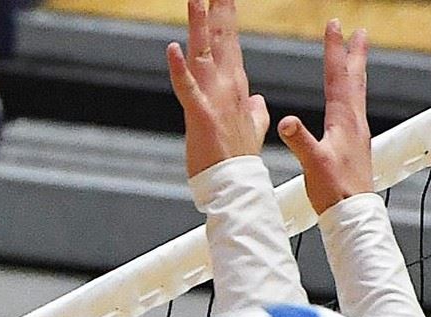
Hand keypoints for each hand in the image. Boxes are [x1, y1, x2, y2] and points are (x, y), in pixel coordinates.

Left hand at [165, 0, 268, 177]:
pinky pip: (186, 88)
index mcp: (237, 88)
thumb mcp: (252, 129)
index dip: (227, 17)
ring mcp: (215, 99)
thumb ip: (255, 112)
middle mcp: (228, 87)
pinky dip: (179, 68)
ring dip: (199, 25)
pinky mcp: (200, 115)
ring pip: (204, 54)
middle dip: (219, 8)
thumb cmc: (239, 159)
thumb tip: (258, 101)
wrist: (236, 185)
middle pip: (222, 38)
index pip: (231, 43)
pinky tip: (172, 48)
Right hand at [277, 22, 374, 215]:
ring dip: (356, 71)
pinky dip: (351, 94)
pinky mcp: (355, 144)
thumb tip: (286, 121)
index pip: (338, 76)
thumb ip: (299, 141)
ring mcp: (357, 132)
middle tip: (359, 31)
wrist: (353, 213)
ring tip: (356, 57)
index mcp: (343, 120)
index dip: (334, 50)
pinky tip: (348, 101)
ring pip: (357, 92)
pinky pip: (354, 109)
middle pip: (355, 78)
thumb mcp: (313, 163)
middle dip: (354, 53)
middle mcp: (354, 122)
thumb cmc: (335, 190)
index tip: (334, 25)